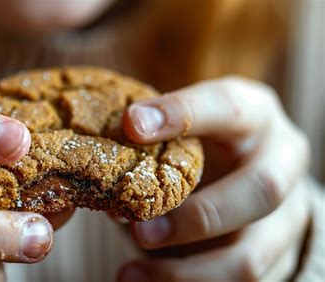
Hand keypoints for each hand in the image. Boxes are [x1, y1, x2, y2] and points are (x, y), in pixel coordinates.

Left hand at [118, 77, 310, 280]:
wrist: (254, 172)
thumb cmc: (210, 145)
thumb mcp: (191, 129)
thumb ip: (157, 144)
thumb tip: (105, 186)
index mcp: (256, 115)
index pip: (228, 107)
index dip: (183, 114)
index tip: (131, 124)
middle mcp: (282, 161)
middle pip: (259, 191)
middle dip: (196, 217)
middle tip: (139, 232)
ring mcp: (288, 214)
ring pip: (251, 257)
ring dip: (186, 272)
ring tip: (130, 274)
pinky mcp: (280, 255)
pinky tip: (148, 281)